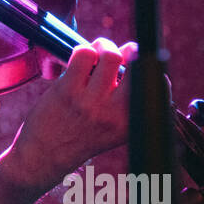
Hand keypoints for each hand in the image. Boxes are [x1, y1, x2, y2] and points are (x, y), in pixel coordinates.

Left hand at [2, 39, 160, 194]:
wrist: (43, 157)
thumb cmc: (78, 137)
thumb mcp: (113, 129)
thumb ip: (125, 102)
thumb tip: (133, 57)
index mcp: (131, 123)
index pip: (159, 86)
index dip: (152, 68)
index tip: (140, 64)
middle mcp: (115, 113)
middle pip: (138, 64)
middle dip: (131, 50)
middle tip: (119, 53)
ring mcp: (90, 102)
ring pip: (109, 55)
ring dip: (103, 46)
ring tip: (96, 53)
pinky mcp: (67, 91)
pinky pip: (83, 54)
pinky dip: (83, 50)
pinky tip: (79, 60)